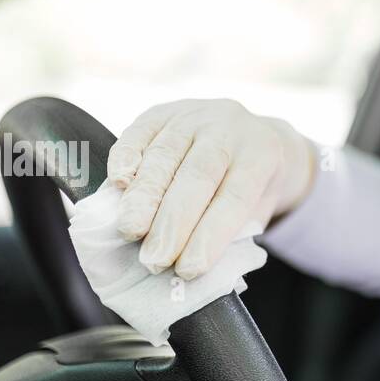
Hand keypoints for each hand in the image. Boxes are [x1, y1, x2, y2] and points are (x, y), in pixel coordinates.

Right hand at [106, 98, 316, 279]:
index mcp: (262, 154)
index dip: (210, 235)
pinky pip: (139, 132)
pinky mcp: (163, 111)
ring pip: (165, 155)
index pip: (235, 198)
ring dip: (144, 198)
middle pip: (198, 176)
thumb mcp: (256, 209)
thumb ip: (229, 232)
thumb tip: (187, 266)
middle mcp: (229, 128)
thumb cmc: (251, 187)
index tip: (189, 270)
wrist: (252, 136)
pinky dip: (125, 158)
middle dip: (173, 222)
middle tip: (154, 259)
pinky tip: (118, 184)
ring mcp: (195, 115)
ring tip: (130, 231)